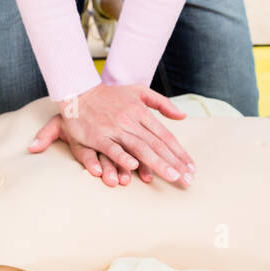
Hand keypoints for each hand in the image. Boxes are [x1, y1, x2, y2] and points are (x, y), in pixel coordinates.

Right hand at [29, 83, 195, 187]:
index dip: (179, 152)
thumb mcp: (139, 92)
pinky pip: (112, 149)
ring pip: (139, 148)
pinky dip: (123, 157)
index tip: (191, 166)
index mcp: (141, 112)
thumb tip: (182, 116)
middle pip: (156, 144)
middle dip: (174, 162)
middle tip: (188, 179)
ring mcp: (114, 129)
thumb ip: (161, 103)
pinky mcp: (98, 136)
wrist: (79, 92)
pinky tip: (134, 166)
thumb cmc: (110, 95)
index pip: (164, 136)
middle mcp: (130, 121)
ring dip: (157, 163)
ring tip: (172, 176)